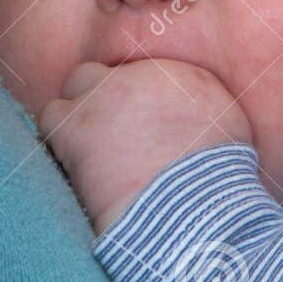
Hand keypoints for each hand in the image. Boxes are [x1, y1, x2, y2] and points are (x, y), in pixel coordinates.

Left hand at [41, 59, 252, 233]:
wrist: (191, 209)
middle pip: (108, 72)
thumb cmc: (218, 185)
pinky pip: (49, 118)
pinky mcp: (75, 122)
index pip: (145, 74)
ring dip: (78, 115)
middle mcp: (142, 75)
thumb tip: (199, 125)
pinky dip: (55, 139)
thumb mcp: (234, 136)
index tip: (136, 127)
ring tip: (86, 150)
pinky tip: (68, 163)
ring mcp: (105, 94)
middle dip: (103, 97)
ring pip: (76, 86)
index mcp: (185, 76)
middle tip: (106, 134)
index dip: (136, 103)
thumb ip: (211, 115)